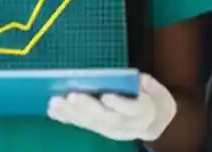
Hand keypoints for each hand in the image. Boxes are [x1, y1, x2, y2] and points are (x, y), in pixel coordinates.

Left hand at [47, 73, 176, 142]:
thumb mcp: (157, 90)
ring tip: (55, 103)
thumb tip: (138, 80)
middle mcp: (128, 126)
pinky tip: (53, 111)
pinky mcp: (101, 131)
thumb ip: (148, 85)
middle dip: (88, 108)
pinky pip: (84, 126)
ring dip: (72, 113)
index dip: (119, 104)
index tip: (106, 95)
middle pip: (108, 119)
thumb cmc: (153, 99)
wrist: (156, 122)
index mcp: (144, 113)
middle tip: (71, 96)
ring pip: (93, 124)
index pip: (132, 110)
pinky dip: (67, 118)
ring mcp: (113, 131)